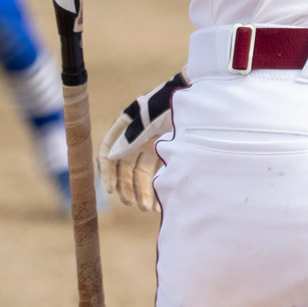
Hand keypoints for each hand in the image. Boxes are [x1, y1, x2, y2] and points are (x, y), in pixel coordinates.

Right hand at [98, 71, 188, 212]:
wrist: (200, 98)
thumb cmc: (172, 102)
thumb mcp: (150, 118)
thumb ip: (131, 136)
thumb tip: (110, 157)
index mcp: (126, 125)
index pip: (108, 150)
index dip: (107, 171)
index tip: (110, 190)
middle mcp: (136, 136)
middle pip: (124, 167)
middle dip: (126, 186)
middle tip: (132, 203)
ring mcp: (151, 145)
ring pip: (140, 174)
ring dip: (142, 191)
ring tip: (148, 208)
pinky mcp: (166, 152)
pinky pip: (157, 173)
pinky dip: (157, 187)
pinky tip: (159, 202)